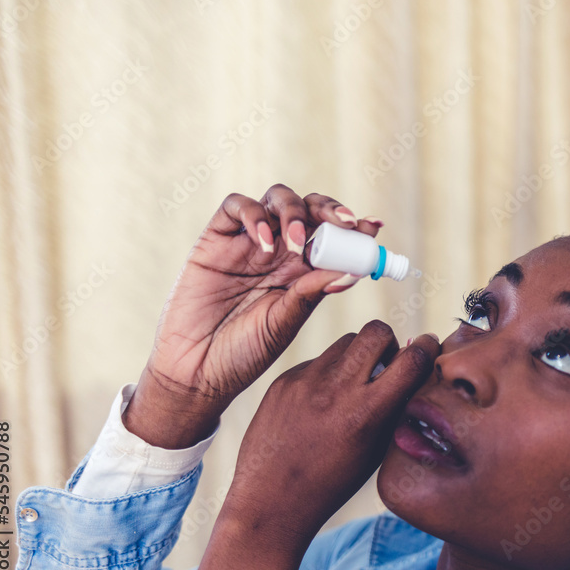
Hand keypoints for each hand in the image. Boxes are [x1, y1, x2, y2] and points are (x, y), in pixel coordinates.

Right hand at [123, 184, 382, 448]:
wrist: (197, 370)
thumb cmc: (244, 353)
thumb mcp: (285, 322)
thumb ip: (311, 293)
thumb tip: (351, 268)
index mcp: (304, 271)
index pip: (334, 237)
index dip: (354, 228)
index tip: (372, 228)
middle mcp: (280, 251)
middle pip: (310, 209)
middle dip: (329, 210)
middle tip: (342, 222)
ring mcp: (248, 242)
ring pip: (278, 199)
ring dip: (294, 211)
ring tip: (297, 240)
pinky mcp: (216, 238)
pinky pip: (236, 206)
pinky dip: (254, 215)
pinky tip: (264, 242)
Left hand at [187, 323, 440, 569]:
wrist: (270, 502)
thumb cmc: (331, 484)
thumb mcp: (375, 453)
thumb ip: (397, 411)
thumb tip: (417, 375)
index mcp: (367, 414)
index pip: (412, 359)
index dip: (426, 348)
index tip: (427, 348)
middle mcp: (336, 390)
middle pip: (377, 331)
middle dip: (388, 343)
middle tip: (384, 364)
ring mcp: (306, 381)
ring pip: (346, 341)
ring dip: (357, 356)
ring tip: (350, 387)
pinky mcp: (284, 379)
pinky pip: (318, 360)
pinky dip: (328, 374)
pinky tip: (319, 405)